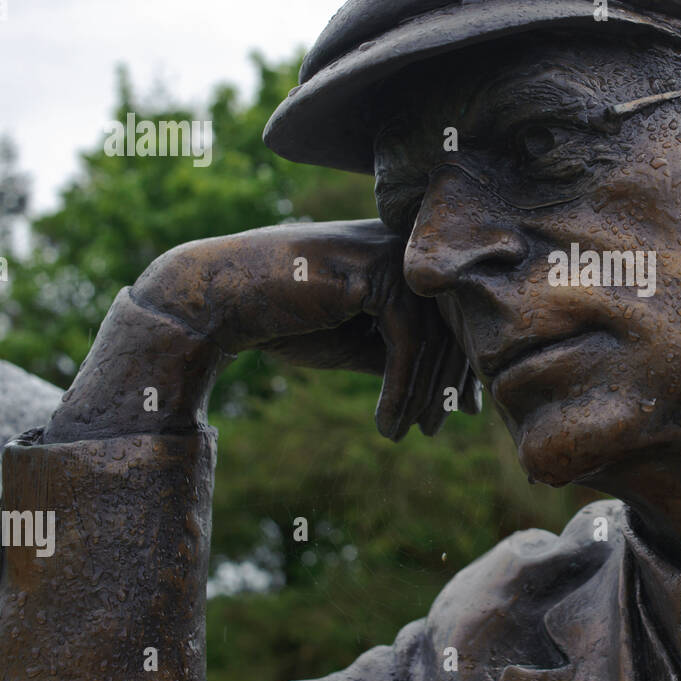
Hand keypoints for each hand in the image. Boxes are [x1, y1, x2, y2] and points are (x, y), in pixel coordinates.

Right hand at [44, 220, 477, 442]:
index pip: (451, 312)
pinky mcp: (374, 273)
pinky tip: (386, 423)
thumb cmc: (287, 322)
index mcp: (402, 257)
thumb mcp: (359, 343)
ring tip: (405, 433)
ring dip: (418, 395)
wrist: (222, 304)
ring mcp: (391, 254)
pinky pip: (407, 342)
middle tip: (436, 427)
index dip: (458, 362)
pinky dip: (400, 389)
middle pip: (450, 322)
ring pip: (432, 336)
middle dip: (444, 383)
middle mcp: (403, 247)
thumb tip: (455, 388)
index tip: (458, 408)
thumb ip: (403, 353)